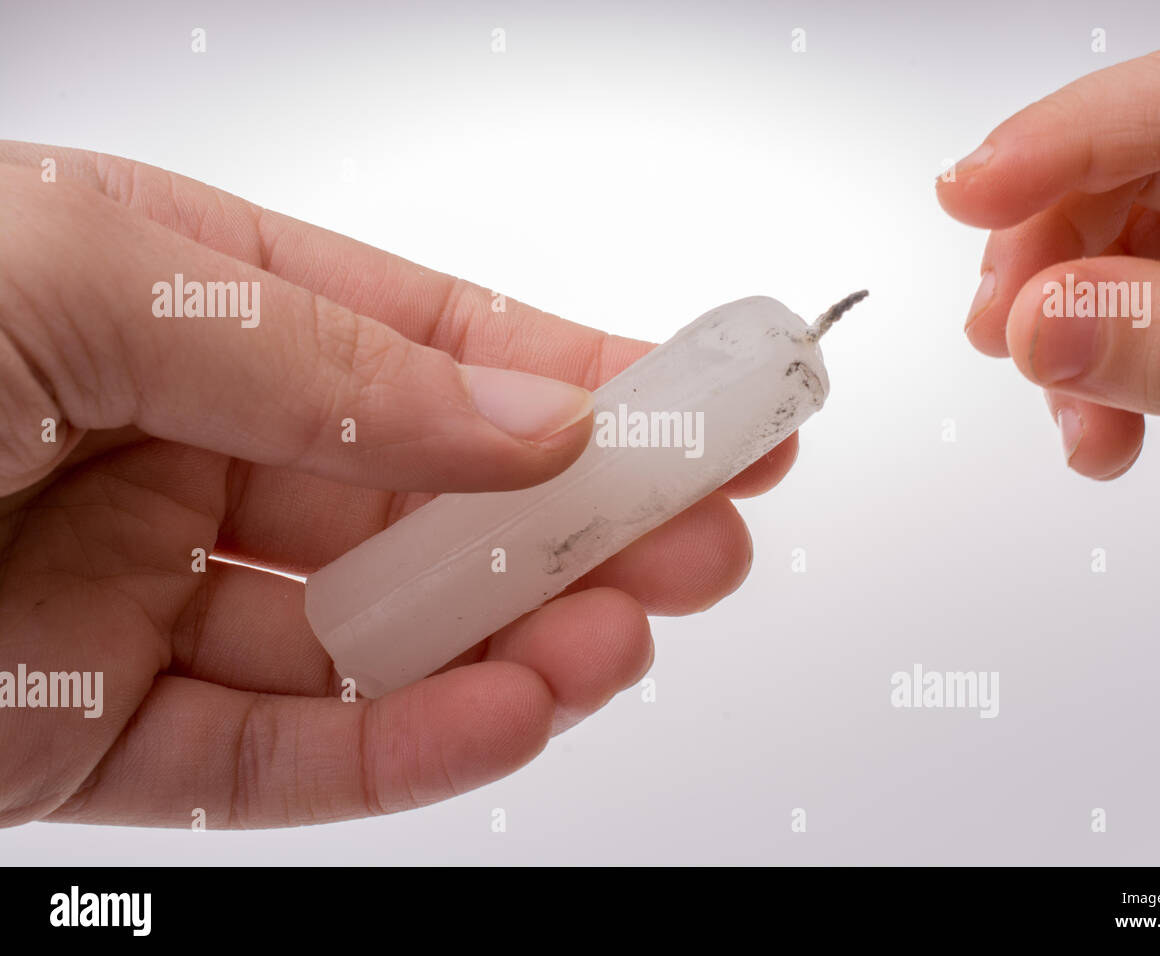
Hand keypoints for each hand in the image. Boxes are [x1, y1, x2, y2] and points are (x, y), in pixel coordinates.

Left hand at [0, 143, 794, 827]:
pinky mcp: (85, 734)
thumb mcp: (90, 273)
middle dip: (576, 524)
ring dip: (510, 645)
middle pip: (423, 500)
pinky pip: (271, 757)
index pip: (423, 344)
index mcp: (176, 298)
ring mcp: (133, 591)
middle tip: (705, 541)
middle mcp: (171, 441)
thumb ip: (324, 359)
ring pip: (370, 641)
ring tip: (621, 642)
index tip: (707, 406)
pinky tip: (509, 718)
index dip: (575, 378)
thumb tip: (535, 423)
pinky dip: (401, 752)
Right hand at [937, 44, 1159, 547]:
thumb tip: (1044, 317)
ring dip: (1056, 341)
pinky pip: (1108, 319)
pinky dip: (1079, 381)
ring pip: (1098, 252)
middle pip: (1123, 173)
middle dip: (1045, 260)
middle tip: (1003, 332)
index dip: (1067, 139)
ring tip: (1075, 417)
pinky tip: (1098, 434)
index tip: (970, 192)